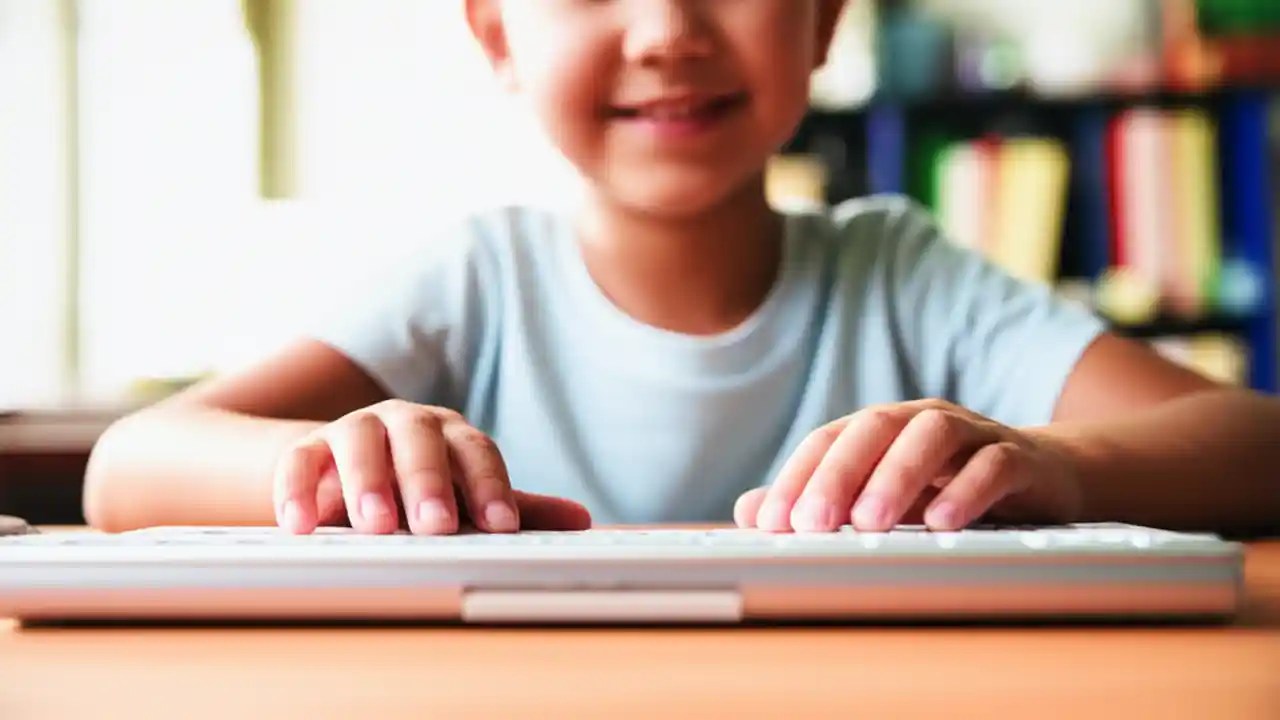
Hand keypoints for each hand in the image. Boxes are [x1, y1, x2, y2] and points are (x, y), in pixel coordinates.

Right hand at [272, 400, 591, 534]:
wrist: (344, 470)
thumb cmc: (420, 489)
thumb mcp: (466, 499)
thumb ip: (515, 509)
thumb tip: (581, 520)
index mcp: (452, 435)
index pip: (477, 453)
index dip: (491, 488)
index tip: (502, 527)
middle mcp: (406, 423)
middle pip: (420, 441)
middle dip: (429, 483)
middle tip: (436, 526)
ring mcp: (355, 429)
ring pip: (359, 439)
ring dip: (367, 481)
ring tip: (376, 526)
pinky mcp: (308, 447)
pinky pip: (298, 459)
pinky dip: (297, 489)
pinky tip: (302, 526)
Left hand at [734, 400, 1081, 532]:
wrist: (1045, 478)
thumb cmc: (948, 487)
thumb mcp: (879, 496)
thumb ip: (818, 502)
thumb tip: (750, 512)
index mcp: (884, 428)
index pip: (830, 440)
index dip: (798, 477)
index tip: (772, 523)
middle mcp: (924, 421)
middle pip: (874, 428)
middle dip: (837, 474)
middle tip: (813, 524)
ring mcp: (975, 435)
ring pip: (932, 436)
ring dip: (896, 476)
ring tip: (869, 524)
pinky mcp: (1021, 459)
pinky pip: (993, 464)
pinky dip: (967, 490)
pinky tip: (942, 523)